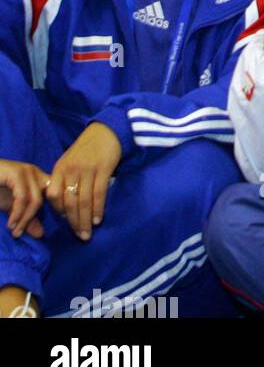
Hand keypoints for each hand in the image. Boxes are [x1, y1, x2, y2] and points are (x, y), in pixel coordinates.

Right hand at [0, 160, 49, 238]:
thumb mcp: (11, 208)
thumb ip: (26, 219)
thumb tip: (40, 234)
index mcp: (38, 178)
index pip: (55, 195)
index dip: (52, 211)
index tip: (40, 231)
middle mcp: (35, 173)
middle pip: (47, 199)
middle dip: (33, 219)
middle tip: (18, 234)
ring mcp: (27, 171)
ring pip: (36, 200)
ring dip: (24, 220)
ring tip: (14, 231)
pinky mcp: (16, 173)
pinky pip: (22, 198)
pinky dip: (17, 213)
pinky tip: (10, 223)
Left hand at [45, 123, 121, 240]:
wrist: (107, 130)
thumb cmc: (87, 148)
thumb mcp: (69, 161)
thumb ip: (64, 180)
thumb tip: (64, 207)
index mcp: (60, 168)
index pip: (54, 195)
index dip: (59, 211)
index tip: (66, 222)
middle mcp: (71, 170)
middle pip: (69, 201)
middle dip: (74, 222)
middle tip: (79, 236)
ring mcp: (87, 169)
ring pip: (84, 201)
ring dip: (85, 220)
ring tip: (88, 233)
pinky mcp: (103, 169)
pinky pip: (99, 193)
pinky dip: (98, 209)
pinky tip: (98, 219)